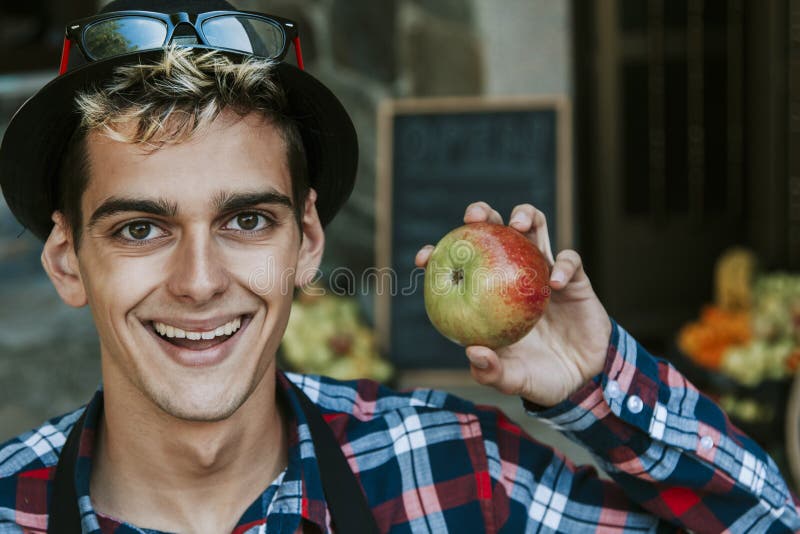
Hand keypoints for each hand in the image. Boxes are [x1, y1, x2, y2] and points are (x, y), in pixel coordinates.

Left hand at [415, 202, 611, 406]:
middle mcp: (512, 275)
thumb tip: (473, 351)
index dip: (438, 255)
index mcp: (488, 294)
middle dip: (482, 213)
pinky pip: (569, 261)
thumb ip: (491, 372)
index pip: (458, 265)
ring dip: (525, 216)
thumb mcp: (512, 380)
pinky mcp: (574, 280)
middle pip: (495, 231)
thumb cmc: (538, 378)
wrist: (581, 381)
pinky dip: (562, 266)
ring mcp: (542, 272)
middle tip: (474, 217)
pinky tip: (555, 282)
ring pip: (534, 228)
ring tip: (518, 225)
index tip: (424, 258)